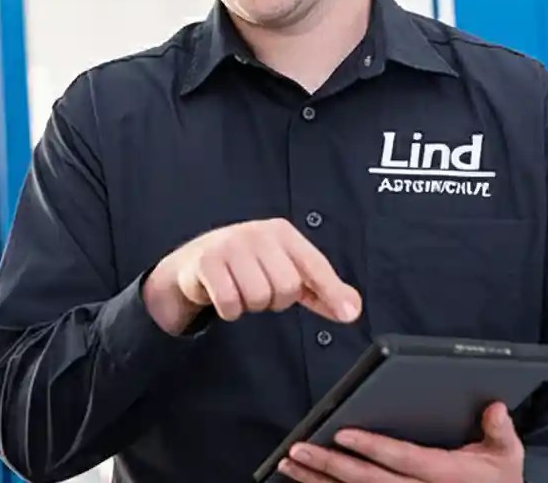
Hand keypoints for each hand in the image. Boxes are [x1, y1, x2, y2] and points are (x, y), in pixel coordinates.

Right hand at [141, 218, 360, 334]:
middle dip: (275, 300)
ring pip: (257, 298)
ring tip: (242, 291)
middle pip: (286, 288)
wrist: (196, 260)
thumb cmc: (249, 265)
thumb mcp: (287, 270)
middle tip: (261, 290)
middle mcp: (257, 234)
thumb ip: (322, 289)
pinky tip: (225, 297)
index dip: (331, 292)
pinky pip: (229, 303)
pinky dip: (229, 310)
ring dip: (250, 306)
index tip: (347, 314)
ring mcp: (230, 246)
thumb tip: (352, 309)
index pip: (314, 265)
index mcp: (282, 233)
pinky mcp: (206, 262)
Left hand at [278, 402, 523, 482]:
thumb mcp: (506, 457)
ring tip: (289, 462)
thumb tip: (494, 407)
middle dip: (331, 464)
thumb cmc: (497, 481)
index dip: (373, 447)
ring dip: (318, 480)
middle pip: (369, 481)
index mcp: (447, 476)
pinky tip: (304, 479)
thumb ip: (500, 432)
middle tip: (298, 448)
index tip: (343, 433)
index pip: (404, 460)